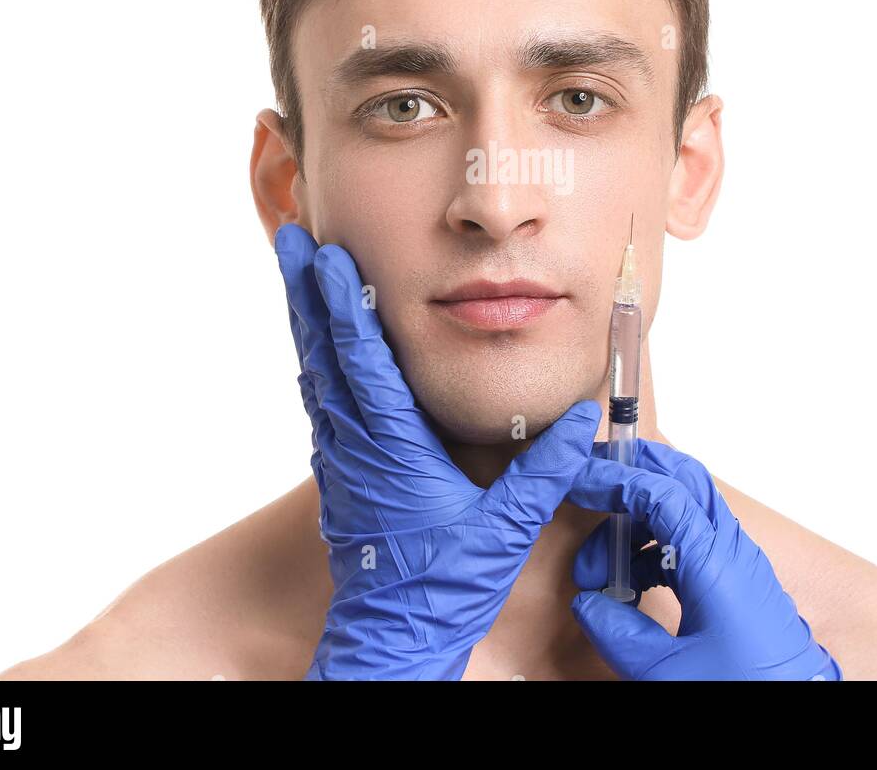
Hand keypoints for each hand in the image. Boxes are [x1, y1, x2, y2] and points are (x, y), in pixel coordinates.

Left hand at [274, 223, 601, 679]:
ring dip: (307, 317)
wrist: (390, 639)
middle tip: (292, 237)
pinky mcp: (341, 472)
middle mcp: (355, 445)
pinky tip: (316, 343)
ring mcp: (341, 458)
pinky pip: (322, 401)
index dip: (346, 303)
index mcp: (391, 448)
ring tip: (297, 270)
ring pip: (316, 371)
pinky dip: (317, 358)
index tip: (331, 255)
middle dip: (307, 290)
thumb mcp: (506, 529)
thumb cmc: (444, 588)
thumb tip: (585, 419)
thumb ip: (545, 472)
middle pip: (323, 352)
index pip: (363, 361)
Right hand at [567, 439, 842, 679]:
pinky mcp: (735, 582)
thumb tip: (587, 604)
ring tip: (601, 570)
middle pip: (681, 479)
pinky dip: (653, 549)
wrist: (799, 707)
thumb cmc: (748, 688)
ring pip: (682, 510)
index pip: (660, 491)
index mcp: (714, 560)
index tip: (577, 482)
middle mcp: (729, 548)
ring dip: (637, 522)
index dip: (614, 479)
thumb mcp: (667, 671)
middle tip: (591, 480)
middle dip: (634, 470)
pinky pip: (689, 542)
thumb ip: (618, 633)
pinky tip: (630, 586)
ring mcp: (735, 562)